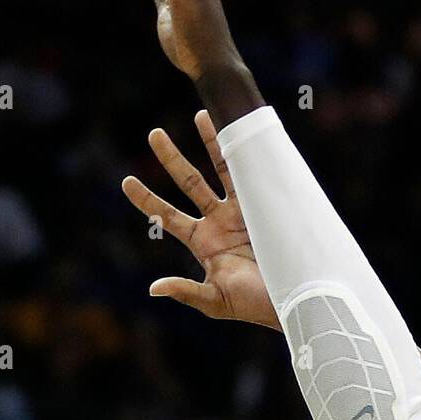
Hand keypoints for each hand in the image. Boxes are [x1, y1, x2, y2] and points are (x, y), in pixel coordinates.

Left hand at [123, 109, 277, 328]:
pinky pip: (250, 173)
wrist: (293, 297)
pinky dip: (245, 153)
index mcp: (202, 243)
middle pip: (188, 183)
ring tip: (200, 114)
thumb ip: (186, 291)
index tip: (126, 181)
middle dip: (171, 159)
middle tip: (154, 134)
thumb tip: (154, 288)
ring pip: (220, 169)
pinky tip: (237, 129)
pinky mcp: (264, 205)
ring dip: (209, 142)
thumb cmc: (252, 305)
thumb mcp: (214, 301)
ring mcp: (240, 210)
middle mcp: (218, 222)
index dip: (147, 199)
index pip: (166, 216)